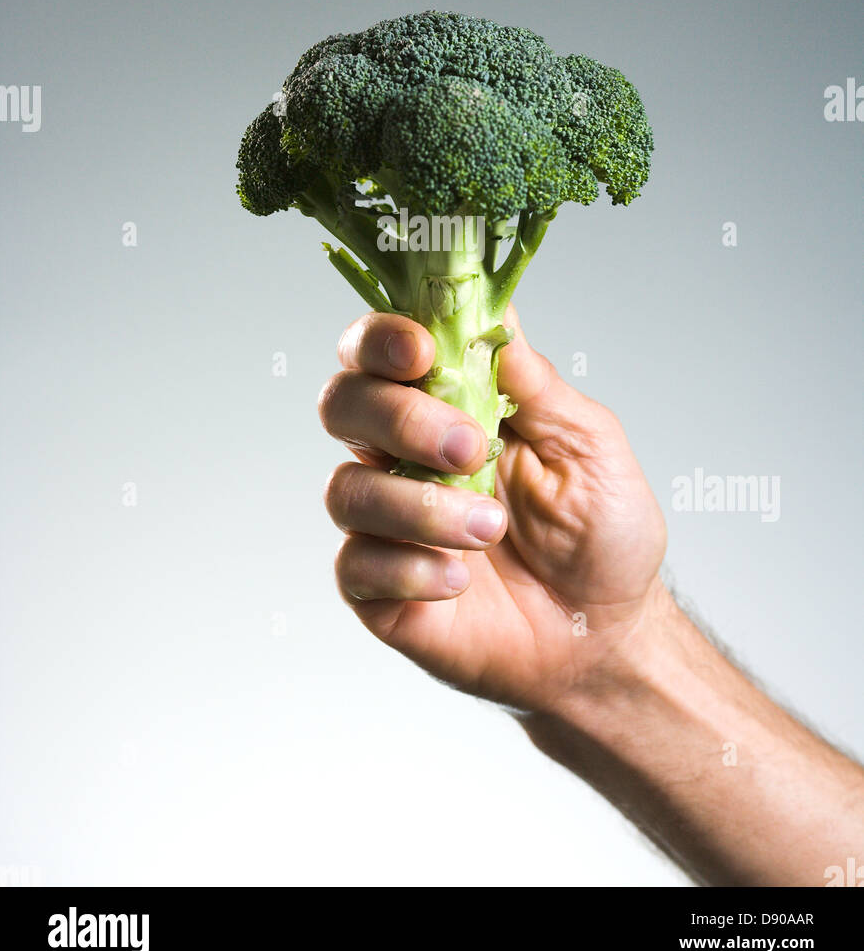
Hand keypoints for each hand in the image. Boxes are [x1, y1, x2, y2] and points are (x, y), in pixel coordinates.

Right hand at [317, 307, 666, 712]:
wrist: (607, 636)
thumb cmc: (600, 532)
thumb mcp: (588, 445)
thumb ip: (536, 382)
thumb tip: (495, 314)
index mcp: (447, 404)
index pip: (381, 350)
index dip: (382, 339)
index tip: (422, 351)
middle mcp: (402, 455)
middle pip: (343, 405)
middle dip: (398, 418)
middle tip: (468, 448)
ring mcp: (386, 522)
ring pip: (347, 489)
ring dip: (420, 506)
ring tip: (489, 530)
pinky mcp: (379, 588)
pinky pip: (356, 565)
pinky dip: (410, 568)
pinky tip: (460, 580)